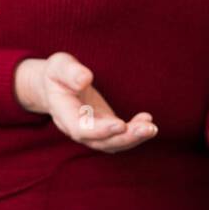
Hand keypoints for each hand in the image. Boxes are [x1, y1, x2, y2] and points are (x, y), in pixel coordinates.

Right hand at [15, 52, 156, 152]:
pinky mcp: (104, 128)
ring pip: (113, 143)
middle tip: (148, 129)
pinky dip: (135, 132)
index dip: (100, 130)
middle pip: (101, 142)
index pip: (80, 128)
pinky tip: (148, 119)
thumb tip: (85, 79)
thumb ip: (69, 71)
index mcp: (63, 113)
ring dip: (134, 138)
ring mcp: (92, 132)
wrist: (57, 86)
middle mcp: (77, 128)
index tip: (121, 125)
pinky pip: (120, 136)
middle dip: (125, 138)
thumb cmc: (58, 74)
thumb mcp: (59, 66)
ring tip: (151, 128)